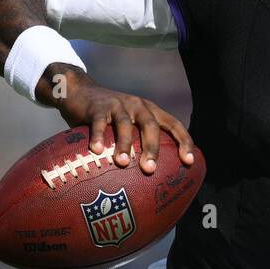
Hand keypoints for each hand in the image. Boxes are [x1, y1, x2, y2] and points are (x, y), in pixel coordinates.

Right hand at [44, 65, 195, 173]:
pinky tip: (97, 151)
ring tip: (122, 163)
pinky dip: (98, 136)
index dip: (184, 141)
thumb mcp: (130, 123)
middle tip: (149, 169)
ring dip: (124, 144)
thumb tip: (151, 177)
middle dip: (152, 148)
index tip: (188, 162)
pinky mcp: (97, 107)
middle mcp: (137, 105)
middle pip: (151, 126)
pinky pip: (99, 123)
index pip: (174, 124)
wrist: (80, 91)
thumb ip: (139, 141)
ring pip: (125, 124)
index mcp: (150, 110)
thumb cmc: (109, 117)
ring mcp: (117, 105)